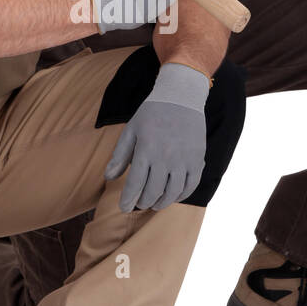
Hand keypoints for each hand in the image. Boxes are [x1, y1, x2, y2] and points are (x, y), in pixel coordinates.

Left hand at [103, 62, 208, 210]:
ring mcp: (183, 159)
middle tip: (139, 204)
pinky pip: (190, 186)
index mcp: (146, 149)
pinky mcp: (197, 159)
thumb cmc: (152, 113)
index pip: (135, 184)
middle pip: (153, 191)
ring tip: (154, 204)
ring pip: (172, 193)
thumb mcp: (131, 130)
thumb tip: (109, 178)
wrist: (181, 97)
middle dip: (143, 202)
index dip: (128, 200)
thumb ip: (119, 155)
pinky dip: (181, 196)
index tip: (124, 208)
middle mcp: (165, 156)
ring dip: (161, 203)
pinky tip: (172, 197)